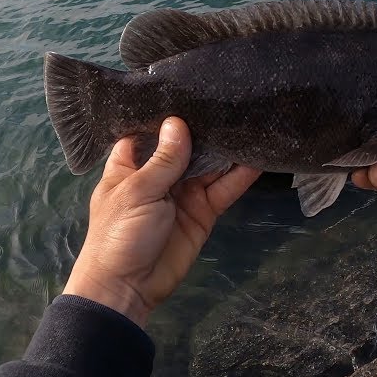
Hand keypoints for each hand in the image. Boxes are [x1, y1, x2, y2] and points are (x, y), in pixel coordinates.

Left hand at [64, 117, 260, 326]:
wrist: (128, 287)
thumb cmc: (120, 233)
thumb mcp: (138, 191)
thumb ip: (163, 159)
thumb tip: (178, 123)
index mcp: (130, 165)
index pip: (149, 132)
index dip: (166, 114)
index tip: (189, 88)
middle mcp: (158, 175)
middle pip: (185, 146)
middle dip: (204, 128)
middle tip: (231, 99)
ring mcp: (183, 193)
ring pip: (209, 166)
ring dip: (226, 149)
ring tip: (249, 121)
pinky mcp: (203, 212)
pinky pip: (223, 190)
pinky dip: (239, 177)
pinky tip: (257, 157)